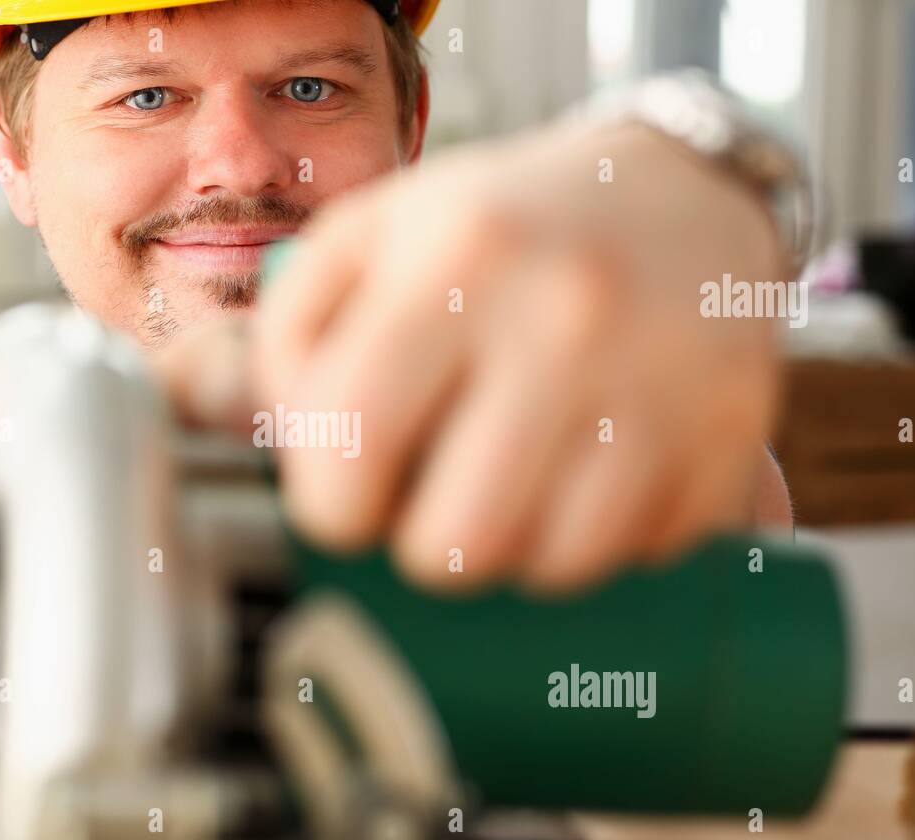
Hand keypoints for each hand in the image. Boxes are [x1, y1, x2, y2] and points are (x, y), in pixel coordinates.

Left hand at [159, 122, 787, 592]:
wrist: (678, 194)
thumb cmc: (500, 228)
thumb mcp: (372, 243)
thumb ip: (277, 332)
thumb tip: (180, 418)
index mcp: (455, 259)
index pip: (348, 452)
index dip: (329, 504)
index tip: (347, 490)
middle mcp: (568, 319)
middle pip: (451, 545)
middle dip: (420, 543)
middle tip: (431, 496)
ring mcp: (665, 383)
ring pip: (550, 571)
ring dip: (509, 552)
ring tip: (508, 482)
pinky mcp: (734, 437)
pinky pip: (637, 562)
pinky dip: (596, 545)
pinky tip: (583, 481)